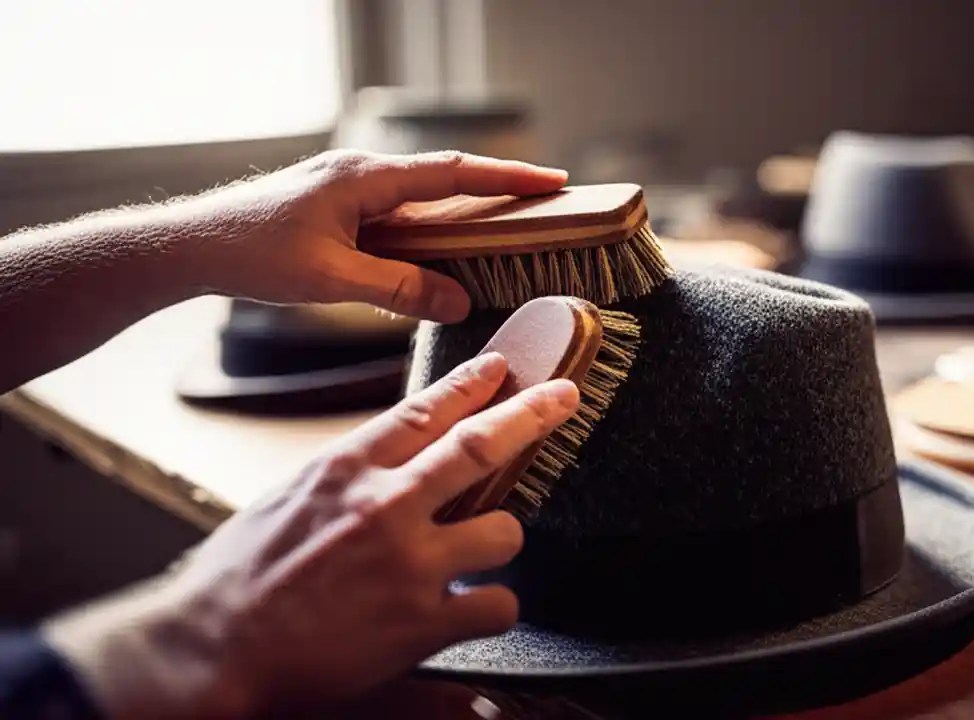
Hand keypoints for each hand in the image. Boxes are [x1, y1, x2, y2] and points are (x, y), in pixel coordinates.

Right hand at [43, 352, 580, 718]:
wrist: (209, 649)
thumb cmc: (237, 579)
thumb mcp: (287, 499)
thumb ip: (346, 478)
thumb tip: (387, 462)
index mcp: (345, 469)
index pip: (423, 410)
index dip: (471, 384)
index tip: (502, 368)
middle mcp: (384, 505)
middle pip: (479, 445)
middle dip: (531, 414)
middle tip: (565, 396)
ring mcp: (410, 562)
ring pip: (504, 529)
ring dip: (501, 538)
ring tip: (478, 555)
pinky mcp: (424, 620)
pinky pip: (498, 605)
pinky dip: (494, 608)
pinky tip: (471, 613)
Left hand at [157, 149, 566, 320]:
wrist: (191, 245)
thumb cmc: (252, 254)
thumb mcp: (332, 279)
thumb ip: (400, 288)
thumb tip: (459, 299)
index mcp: (366, 178)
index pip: (454, 172)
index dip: (508, 178)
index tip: (553, 181)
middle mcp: (362, 172)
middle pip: (445, 178)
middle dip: (497, 189)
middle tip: (546, 201)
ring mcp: (348, 186)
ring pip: (421, 196)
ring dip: (463, 210)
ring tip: (507, 227)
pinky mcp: (337, 204)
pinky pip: (398, 211)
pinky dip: (429, 226)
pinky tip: (441, 249)